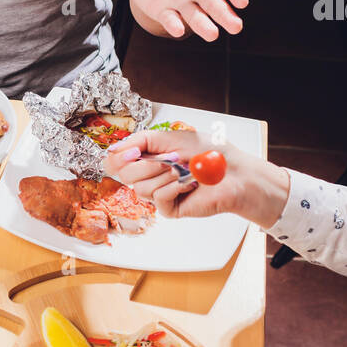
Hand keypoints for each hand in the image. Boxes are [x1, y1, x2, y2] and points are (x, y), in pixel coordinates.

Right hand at [104, 128, 289, 227]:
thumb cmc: (209, 153)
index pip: (116, 161)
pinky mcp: (170, 208)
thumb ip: (139, 141)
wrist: (235, 172)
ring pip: (140, 188)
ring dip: (164, 175)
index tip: (132, 152)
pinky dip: (173, 188)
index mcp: (148, 157)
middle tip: (172, 160)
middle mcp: (150, 175)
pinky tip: (189, 184)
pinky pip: (158, 198)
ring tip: (184, 171)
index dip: (119, 157)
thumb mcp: (170, 137)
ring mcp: (159, 193)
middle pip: (124, 175)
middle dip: (147, 164)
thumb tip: (111, 150)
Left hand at [125, 0, 247, 40]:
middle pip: (215, 6)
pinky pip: (170, 19)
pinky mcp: (164, 11)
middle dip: (225, 16)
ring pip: (196, 17)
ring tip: (213, 34)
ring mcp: (182, 3)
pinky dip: (174, 25)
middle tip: (236, 27)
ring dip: (204, 26)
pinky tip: (178, 29)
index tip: (243, 1)